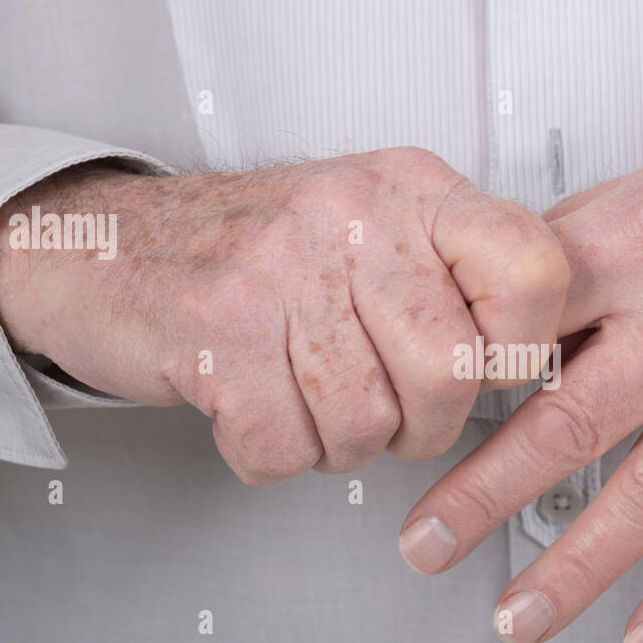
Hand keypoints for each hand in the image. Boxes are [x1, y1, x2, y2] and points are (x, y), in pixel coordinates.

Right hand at [0, 147, 568, 482]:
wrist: (107, 243)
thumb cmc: (260, 254)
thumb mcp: (377, 228)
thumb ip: (460, 278)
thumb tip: (535, 363)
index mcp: (413, 188)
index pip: (535, 270)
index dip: (521, 348)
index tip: (485, 365)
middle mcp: (352, 215)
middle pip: (452, 374)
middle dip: (422, 424)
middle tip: (385, 407)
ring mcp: (279, 269)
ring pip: (367, 424)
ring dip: (339, 442)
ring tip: (307, 397)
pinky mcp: (214, 331)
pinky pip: (285, 449)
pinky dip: (271, 454)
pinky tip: (254, 406)